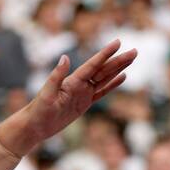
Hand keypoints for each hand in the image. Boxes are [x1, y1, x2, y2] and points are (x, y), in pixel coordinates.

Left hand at [3, 40, 136, 154]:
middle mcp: (79, 84)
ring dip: (118, 68)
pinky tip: (122, 77)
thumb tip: (65, 57)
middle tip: (135, 50)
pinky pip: (101, 92)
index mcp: (72, 81)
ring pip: (104, 78)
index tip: (118, 42)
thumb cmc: (37, 111)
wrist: (33, 127)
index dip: (105, 54)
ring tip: (131, 58)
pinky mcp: (84, 104)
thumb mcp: (46, 94)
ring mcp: (82, 94)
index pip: (92, 65)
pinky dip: (112, 84)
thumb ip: (56, 76)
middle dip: (119, 60)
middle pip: (103, 70)